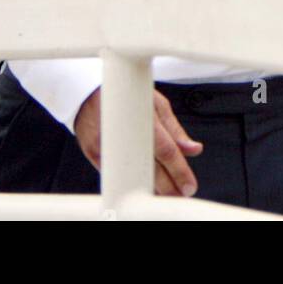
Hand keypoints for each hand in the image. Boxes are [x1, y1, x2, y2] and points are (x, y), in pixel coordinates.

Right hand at [73, 87, 203, 196]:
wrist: (88, 89)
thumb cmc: (128, 94)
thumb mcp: (157, 104)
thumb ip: (175, 129)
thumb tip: (194, 150)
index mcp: (144, 118)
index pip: (166, 151)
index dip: (180, 172)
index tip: (190, 186)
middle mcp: (125, 133)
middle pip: (149, 170)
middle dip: (168, 188)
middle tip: (180, 194)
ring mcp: (107, 145)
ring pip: (132, 177)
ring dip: (150, 188)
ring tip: (164, 192)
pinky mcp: (94, 153)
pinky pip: (114, 174)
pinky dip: (129, 182)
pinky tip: (142, 186)